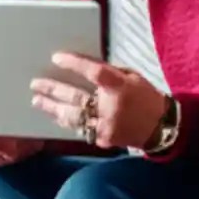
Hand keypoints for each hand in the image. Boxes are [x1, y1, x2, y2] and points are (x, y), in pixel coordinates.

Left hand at [31, 52, 164, 149]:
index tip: (56, 58)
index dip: (74, 64)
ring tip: (37, 100)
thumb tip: (82, 67)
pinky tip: (56, 116)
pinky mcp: (103, 140)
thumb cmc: (146, 96)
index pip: (93, 72)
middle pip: (76, 97)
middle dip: (53, 90)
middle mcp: (110, 107)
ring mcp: (105, 126)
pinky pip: (81, 129)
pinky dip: (68, 122)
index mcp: (119, 87)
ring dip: (53, 108)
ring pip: (73, 117)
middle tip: (36, 83)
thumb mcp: (131, 76)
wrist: (162, 126)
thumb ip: (108, 73)